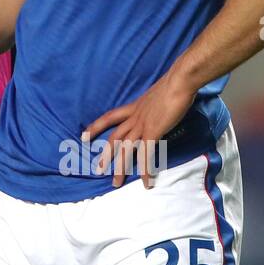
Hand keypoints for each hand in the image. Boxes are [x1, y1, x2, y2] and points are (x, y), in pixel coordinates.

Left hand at [82, 73, 195, 188]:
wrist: (179, 81)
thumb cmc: (173, 85)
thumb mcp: (157, 95)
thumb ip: (152, 105)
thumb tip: (155, 110)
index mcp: (134, 107)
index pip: (109, 117)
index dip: (96, 126)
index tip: (84, 135)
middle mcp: (135, 117)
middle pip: (115, 138)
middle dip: (106, 155)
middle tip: (98, 169)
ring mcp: (143, 124)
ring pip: (126, 149)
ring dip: (121, 168)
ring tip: (116, 183)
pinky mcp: (154, 131)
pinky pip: (146, 154)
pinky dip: (146, 169)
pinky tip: (146, 181)